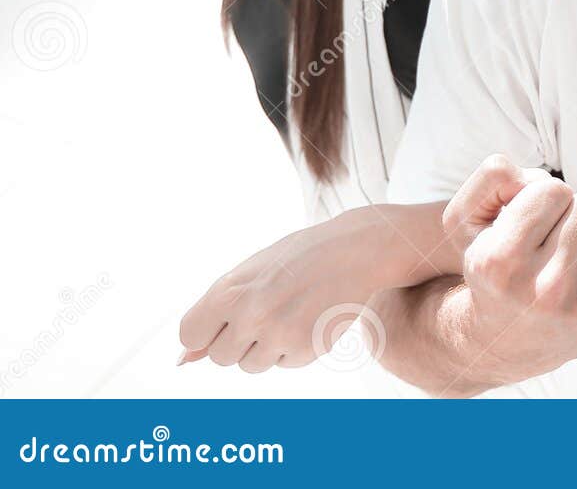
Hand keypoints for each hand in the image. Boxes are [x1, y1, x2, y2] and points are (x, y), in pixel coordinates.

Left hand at [177, 202, 447, 371]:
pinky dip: (294, 348)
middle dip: (239, 341)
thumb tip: (181, 361)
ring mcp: (280, 336)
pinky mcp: (308, 350)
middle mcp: (251, 317)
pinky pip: (285, 364)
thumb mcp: (252, 272)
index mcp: (230, 291)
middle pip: (221, 357)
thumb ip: (216, 312)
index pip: (190, 335)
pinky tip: (310, 318)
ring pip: (252, 365)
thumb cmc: (299, 257)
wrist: (357, 249)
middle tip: (266, 311)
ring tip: (290, 312)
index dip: (205, 332)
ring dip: (266, 348)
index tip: (224, 322)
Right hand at [448, 156, 576, 386]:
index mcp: (503, 264)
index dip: (543, 196)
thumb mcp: (466, 223)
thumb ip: (490, 179)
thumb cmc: (494, 268)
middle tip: (552, 236)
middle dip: (570, 210)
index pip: (552, 190)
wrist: (513, 339)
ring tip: (569, 251)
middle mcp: (546, 290)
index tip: (531, 219)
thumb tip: (533, 174)